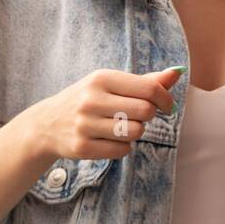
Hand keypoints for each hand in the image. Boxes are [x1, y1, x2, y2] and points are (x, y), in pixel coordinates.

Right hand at [24, 67, 178, 161]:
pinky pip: (122, 151)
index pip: (149, 89)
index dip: (165, 99)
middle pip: (145, 111)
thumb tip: (177, 72)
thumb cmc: (89, 99)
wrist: (47, 124)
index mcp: (102, 78)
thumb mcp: (112, 83)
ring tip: (121, 126)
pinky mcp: (82, 148)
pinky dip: (123, 147)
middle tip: (138, 116)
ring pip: (135, 132)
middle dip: (148, 116)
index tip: (166, 105)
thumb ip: (146, 80)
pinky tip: (110, 139)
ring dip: (135, 132)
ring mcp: (84, 124)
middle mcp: (91, 100)